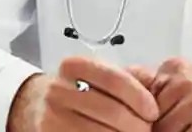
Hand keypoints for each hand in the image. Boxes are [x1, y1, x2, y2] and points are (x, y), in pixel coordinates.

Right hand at [7, 56, 159, 131]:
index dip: (140, 98)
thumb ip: (124, 81)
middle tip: (147, 130)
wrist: (34, 105)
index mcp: (74, 66)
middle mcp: (59, 90)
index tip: (153, 112)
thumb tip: (156, 95)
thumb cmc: (77, 91)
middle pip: (111, 111)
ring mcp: (51, 117)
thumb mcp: (96, 76)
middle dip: (137, 126)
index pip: (115, 80)